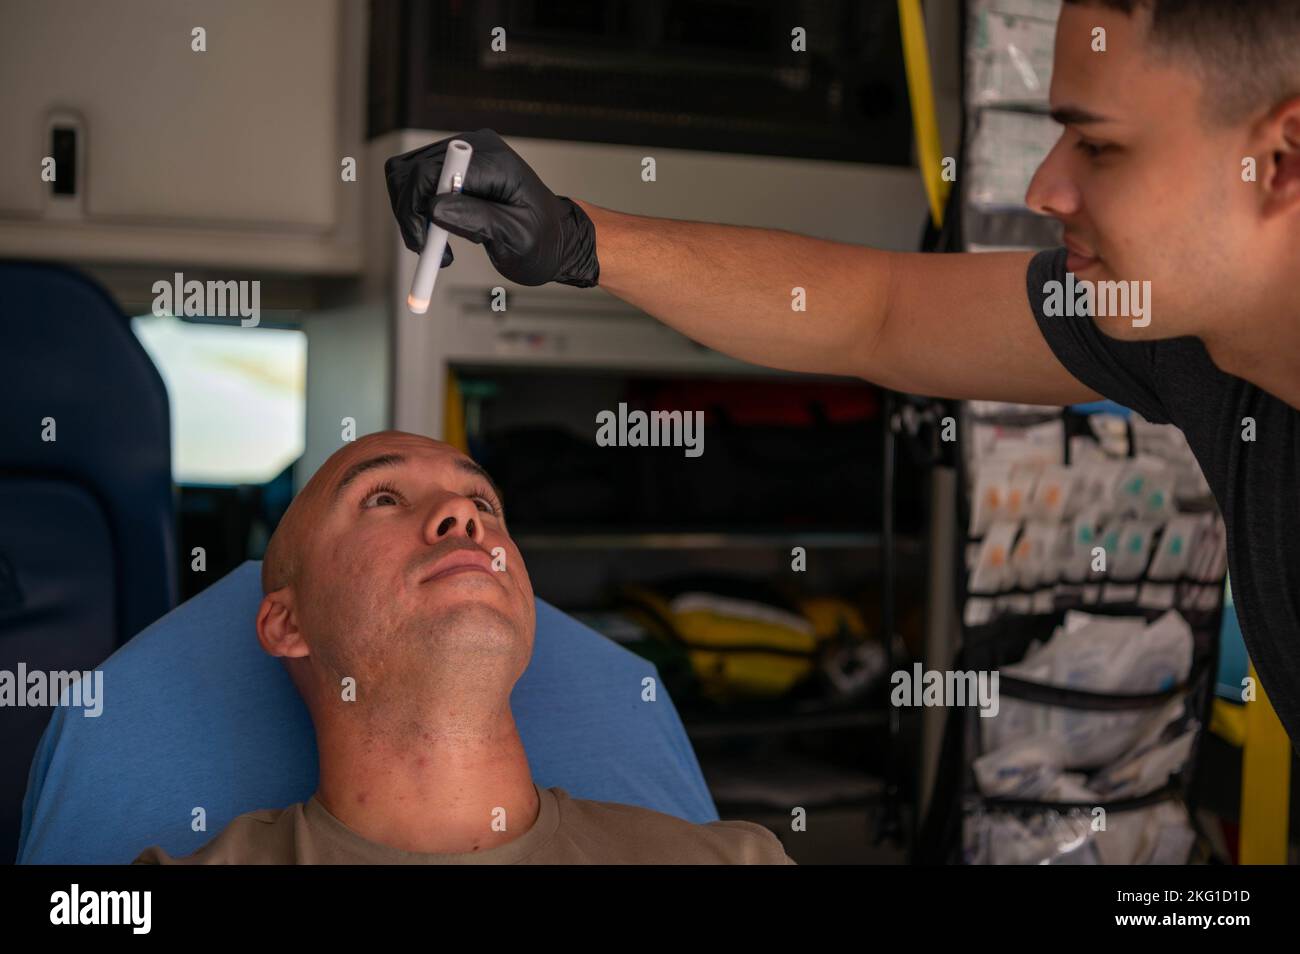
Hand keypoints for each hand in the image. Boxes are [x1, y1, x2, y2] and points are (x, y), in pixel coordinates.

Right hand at [384, 128, 599, 287]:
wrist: (554, 239)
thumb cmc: (543, 240)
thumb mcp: (515, 237)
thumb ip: (478, 219)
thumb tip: (434, 207)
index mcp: (493, 161)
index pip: (431, 171)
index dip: (416, 208)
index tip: (426, 244)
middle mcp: (474, 148)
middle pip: (411, 170)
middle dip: (410, 213)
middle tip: (427, 250)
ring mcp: (462, 156)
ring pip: (406, 176)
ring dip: (411, 214)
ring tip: (437, 247)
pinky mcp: (453, 169)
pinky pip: (416, 183)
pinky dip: (417, 212)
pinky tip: (438, 234)